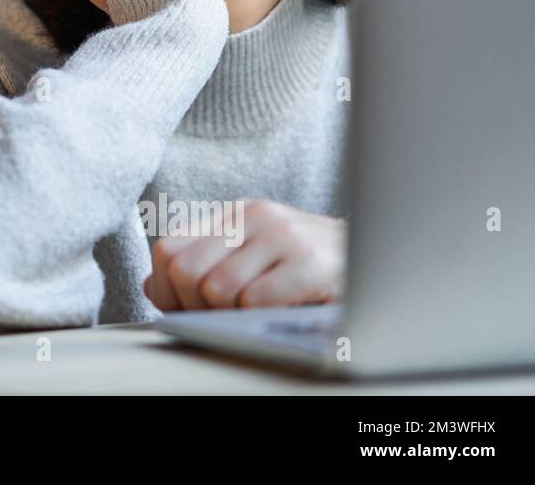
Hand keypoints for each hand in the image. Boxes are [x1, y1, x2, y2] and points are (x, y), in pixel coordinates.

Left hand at [143, 199, 346, 310]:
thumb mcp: (252, 257)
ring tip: (255, 313)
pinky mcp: (309, 262)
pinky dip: (260, 317)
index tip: (186, 311)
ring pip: (216, 288)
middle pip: (186, 271)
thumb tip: (155, 287)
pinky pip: (255, 301)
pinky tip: (281, 311)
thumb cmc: (305, 269)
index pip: (168, 249)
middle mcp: (254, 217)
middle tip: (220, 319)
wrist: (380, 259)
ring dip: (230, 314)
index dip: (168, 290)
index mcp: (234, 214)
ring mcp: (283, 236)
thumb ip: (203, 265)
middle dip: (194, 308)